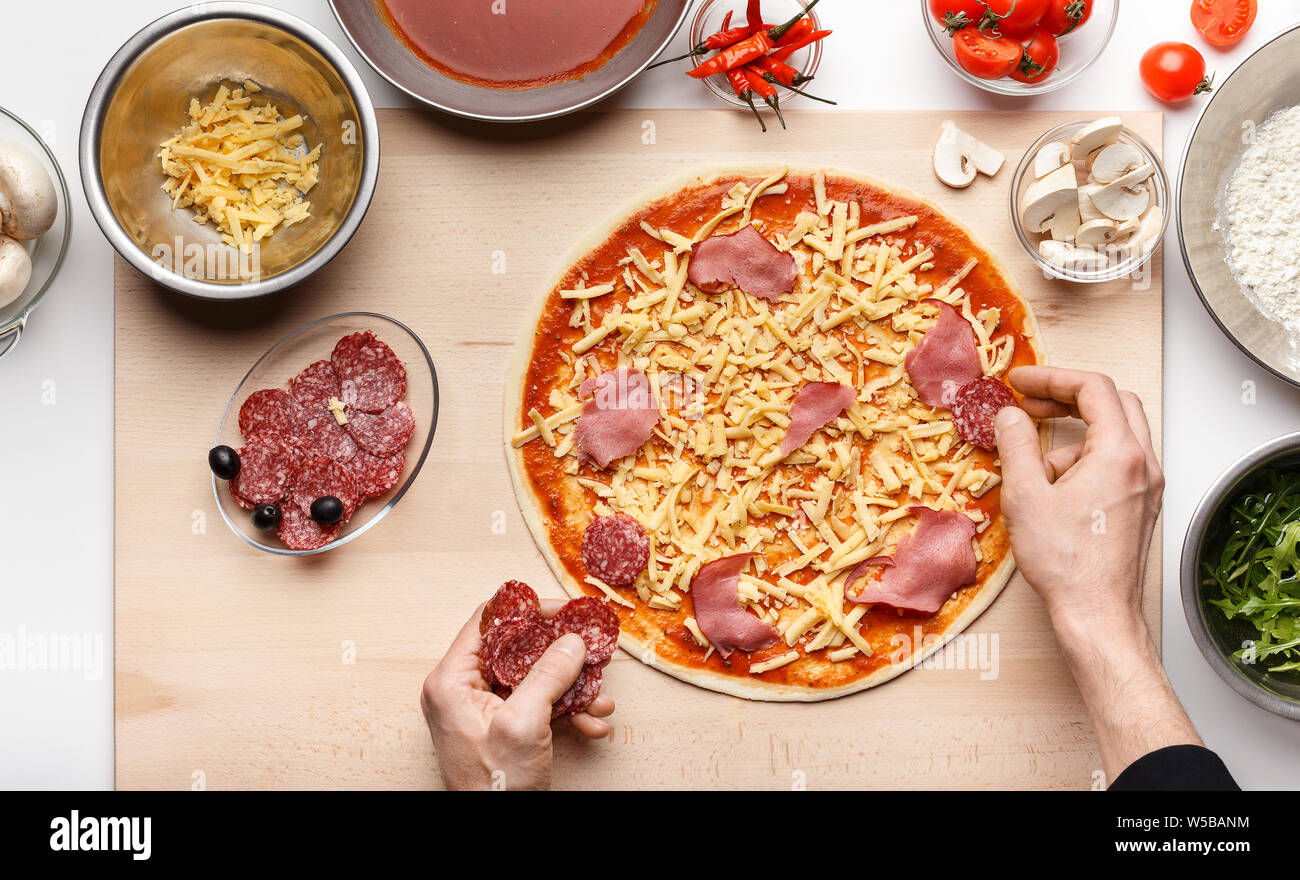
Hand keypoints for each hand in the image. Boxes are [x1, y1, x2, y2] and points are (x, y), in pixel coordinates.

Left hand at [421, 599, 614, 790]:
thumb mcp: (523, 725)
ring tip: (599, 696)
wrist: (496, 836)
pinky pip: (538, 704)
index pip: (487, 621)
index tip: (563, 610)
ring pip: (533, 677)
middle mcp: (463, 690)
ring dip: (571, 686)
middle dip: (560, 653)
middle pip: (516, 648)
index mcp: (452, 681)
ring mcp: (484, 710)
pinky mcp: (503, 728)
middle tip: (590, 649)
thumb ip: (547, 675)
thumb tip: (570, 641)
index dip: (527, 610)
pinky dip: (566, 711)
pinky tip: (592, 722)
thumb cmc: (494, 789)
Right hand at [994, 366, 1197, 780]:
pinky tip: (1054, 489)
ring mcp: (1147, 486)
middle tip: (1031, 405)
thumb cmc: (1066, 563)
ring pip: (1116, 433)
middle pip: (1114, 403)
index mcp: (1120, 453)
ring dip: (1075, 432)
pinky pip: (1117, 463)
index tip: (1019, 383)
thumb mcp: (1026, 496)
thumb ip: (1016, 446)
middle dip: (1069, 397)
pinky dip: (1085, 459)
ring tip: (1036, 462)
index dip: (1052, 378)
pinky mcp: (1141, 506)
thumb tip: (1009, 416)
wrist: (1097, 615)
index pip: (1093, 389)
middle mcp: (1143, 464)